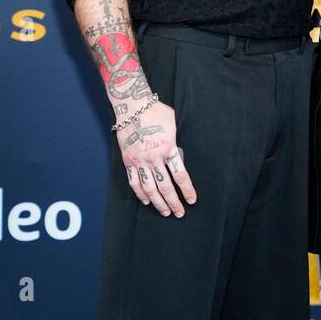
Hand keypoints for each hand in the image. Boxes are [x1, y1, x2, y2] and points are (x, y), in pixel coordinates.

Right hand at [116, 98, 196, 216]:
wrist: (133, 106)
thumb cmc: (157, 112)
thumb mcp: (175, 124)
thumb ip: (178, 141)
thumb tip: (184, 153)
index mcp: (168, 148)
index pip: (180, 175)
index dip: (187, 190)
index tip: (192, 200)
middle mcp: (153, 158)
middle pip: (165, 186)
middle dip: (173, 202)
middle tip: (180, 213)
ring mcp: (139, 160)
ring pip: (149, 188)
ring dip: (157, 202)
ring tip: (165, 212)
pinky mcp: (128, 160)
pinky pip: (134, 182)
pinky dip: (140, 193)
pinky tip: (146, 201)